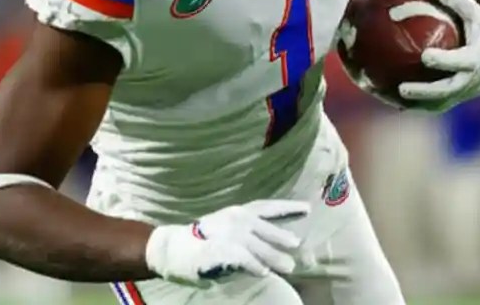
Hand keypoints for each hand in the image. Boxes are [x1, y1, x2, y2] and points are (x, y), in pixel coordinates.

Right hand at [145, 199, 308, 286]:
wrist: (173, 248)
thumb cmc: (202, 240)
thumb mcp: (228, 231)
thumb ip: (250, 237)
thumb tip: (277, 248)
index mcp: (239, 211)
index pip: (267, 207)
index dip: (287, 208)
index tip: (307, 208)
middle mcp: (237, 219)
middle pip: (267, 229)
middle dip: (283, 237)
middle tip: (297, 245)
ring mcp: (229, 234)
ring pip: (260, 246)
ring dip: (274, 257)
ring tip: (288, 267)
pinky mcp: (222, 250)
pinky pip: (245, 259)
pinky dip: (255, 266)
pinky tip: (263, 272)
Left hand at [397, 0, 479, 111]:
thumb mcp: (475, 10)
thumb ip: (456, 0)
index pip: (464, 61)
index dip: (445, 61)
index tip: (425, 56)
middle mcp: (477, 78)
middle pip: (451, 89)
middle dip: (427, 91)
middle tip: (402, 89)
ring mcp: (471, 90)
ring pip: (445, 102)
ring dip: (421, 102)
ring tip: (395, 98)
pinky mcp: (464, 96)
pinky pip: (442, 104)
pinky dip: (423, 105)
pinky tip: (399, 103)